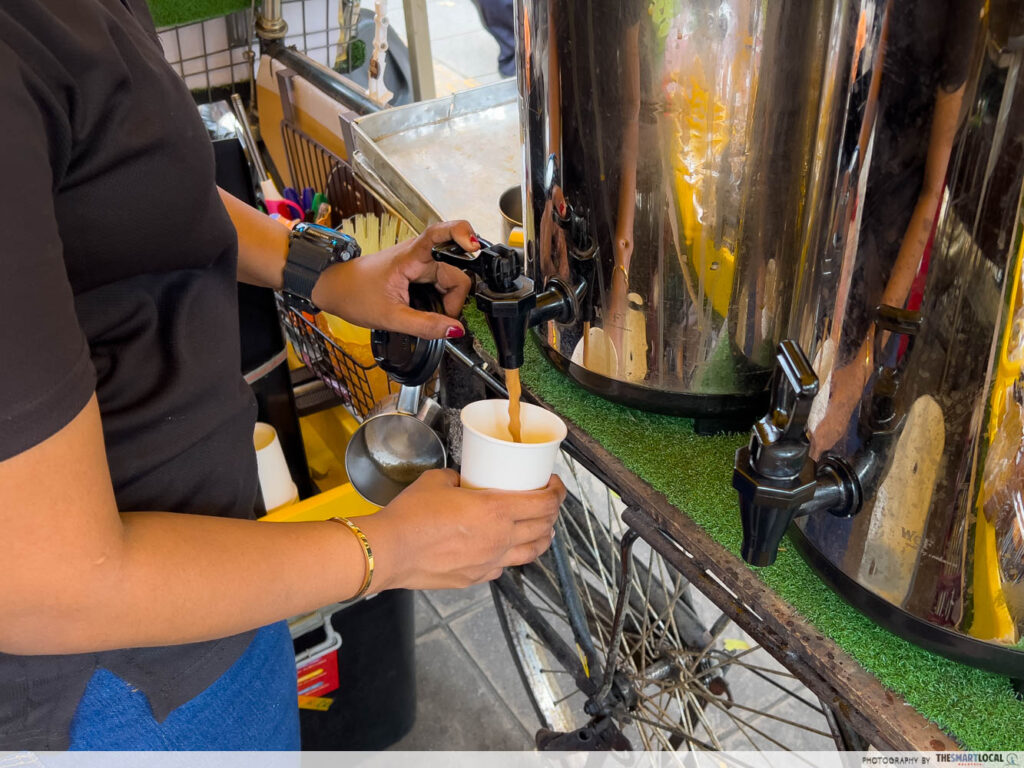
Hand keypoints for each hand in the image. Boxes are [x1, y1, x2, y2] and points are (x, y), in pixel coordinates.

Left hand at [311, 220, 476, 338]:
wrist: (333, 288)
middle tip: (441, 318)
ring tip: (433, 315)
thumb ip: (424, 325)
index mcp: (409, 258)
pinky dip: (441, 296)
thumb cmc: (354, 295)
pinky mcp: (417, 270)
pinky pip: (440, 281)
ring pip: (449, 278)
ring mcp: (418, 262)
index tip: (474, 246)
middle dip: (454, 297)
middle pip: (454, 271)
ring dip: (448, 298)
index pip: (440, 233)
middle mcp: (417, 255)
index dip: (462, 234)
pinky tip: (431, 307)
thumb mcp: (390, 318)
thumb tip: (455, 330)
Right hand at [359, 470, 566, 590]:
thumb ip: (459, 479)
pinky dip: (511, 555)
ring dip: (542, 537)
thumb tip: (463, 480)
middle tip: (547, 502)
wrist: (390, 551)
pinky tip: (504, 548)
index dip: (557, 492)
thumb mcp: (438, 480)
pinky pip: (504, 566)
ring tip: (540, 529)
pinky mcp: (477, 577)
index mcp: (496, 511)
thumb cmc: (411, 517)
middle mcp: (500, 538)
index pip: (544, 503)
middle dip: (552, 512)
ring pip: (532, 552)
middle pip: (544, 527)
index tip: (554, 484)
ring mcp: (490, 561)